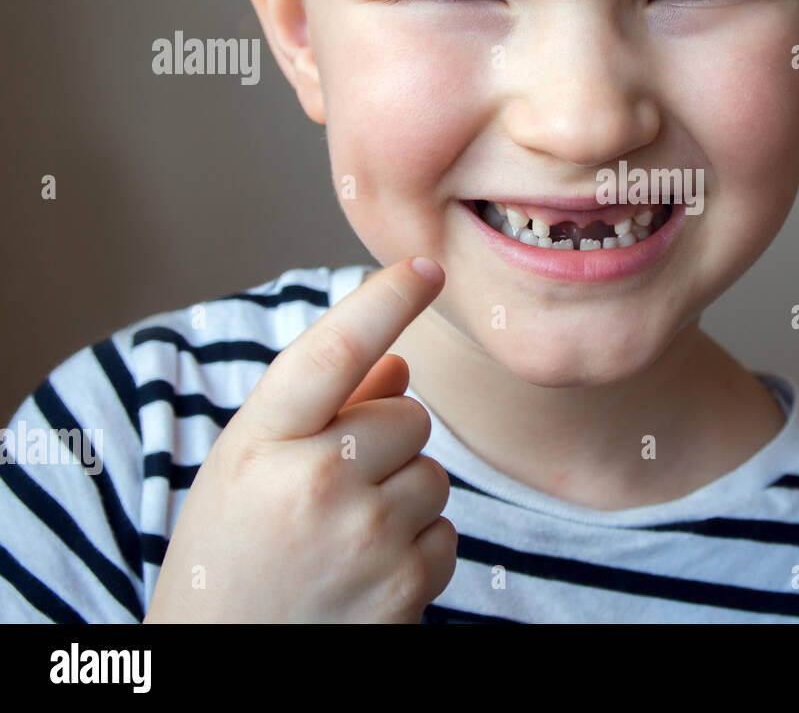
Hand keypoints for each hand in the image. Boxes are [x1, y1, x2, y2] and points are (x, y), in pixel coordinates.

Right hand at [144, 257, 455, 621]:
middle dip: (387, 442)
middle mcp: (313, 485)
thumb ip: (320, 410)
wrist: (220, 663)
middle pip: (410, 417)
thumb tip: (401, 365)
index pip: (331, 353)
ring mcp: (364, 539)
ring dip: (404, 496)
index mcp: (261, 444)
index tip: (425, 265)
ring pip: (434, 475)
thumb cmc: (231, 552)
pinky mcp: (403, 588)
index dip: (382, 302)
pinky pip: (447, 533)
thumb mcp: (249, 468)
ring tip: (343, 537)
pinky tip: (364, 575)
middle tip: (332, 488)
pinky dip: (417, 549)